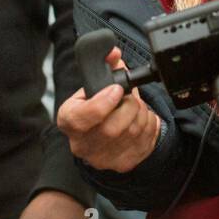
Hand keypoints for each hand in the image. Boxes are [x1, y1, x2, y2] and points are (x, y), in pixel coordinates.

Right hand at [57, 47, 161, 173]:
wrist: (98, 133)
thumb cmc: (94, 106)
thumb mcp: (92, 86)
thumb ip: (103, 65)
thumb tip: (114, 54)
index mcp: (69, 121)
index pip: (82, 119)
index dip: (103, 103)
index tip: (117, 89)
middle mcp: (82, 145)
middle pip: (112, 128)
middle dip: (129, 105)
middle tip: (130, 96)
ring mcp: (103, 158)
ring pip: (132, 133)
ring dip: (141, 113)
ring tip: (136, 105)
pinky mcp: (123, 163)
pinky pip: (145, 141)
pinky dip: (150, 125)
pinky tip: (142, 118)